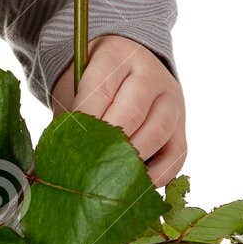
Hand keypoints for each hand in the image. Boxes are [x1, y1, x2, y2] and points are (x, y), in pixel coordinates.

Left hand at [49, 33, 187, 187]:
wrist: (127, 69)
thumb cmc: (93, 82)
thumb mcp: (76, 84)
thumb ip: (70, 113)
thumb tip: (61, 155)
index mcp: (116, 55)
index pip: (100, 88)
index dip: (85, 119)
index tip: (70, 143)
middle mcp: (150, 75)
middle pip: (132, 111)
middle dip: (109, 143)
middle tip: (89, 168)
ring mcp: (171, 101)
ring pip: (157, 133)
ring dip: (132, 161)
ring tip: (109, 181)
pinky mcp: (181, 128)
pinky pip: (176, 155)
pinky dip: (157, 175)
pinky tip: (136, 187)